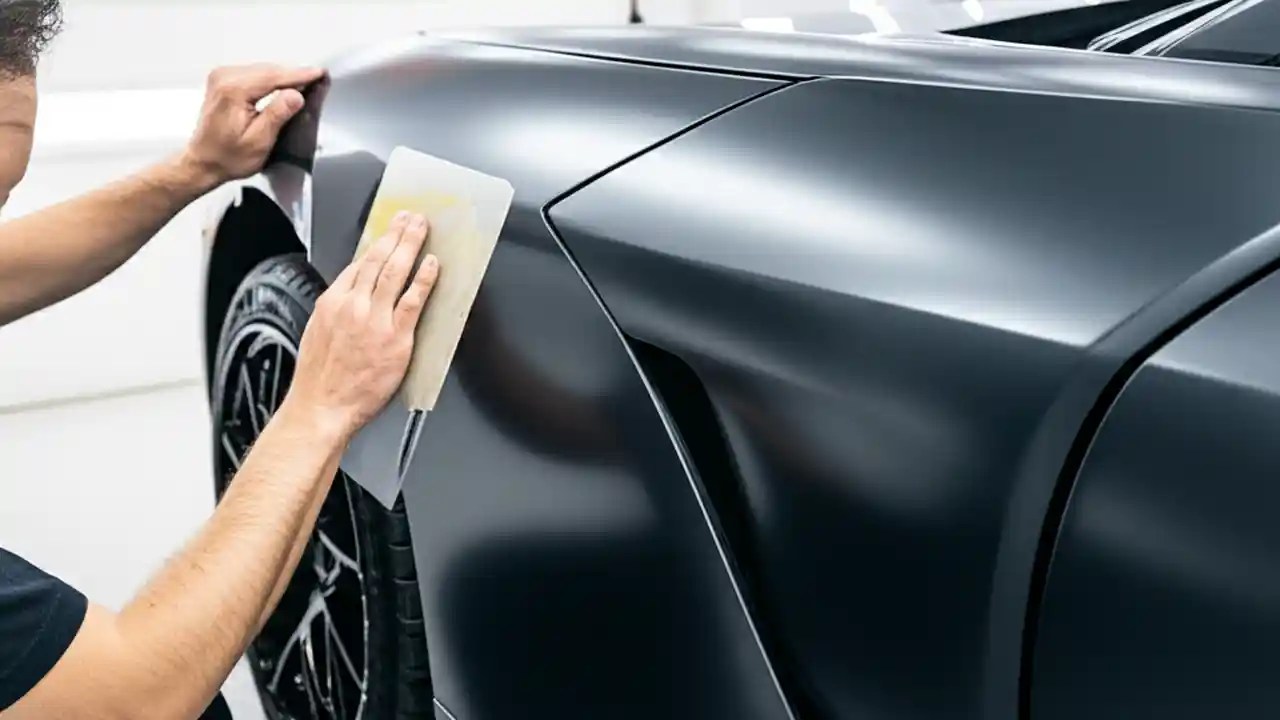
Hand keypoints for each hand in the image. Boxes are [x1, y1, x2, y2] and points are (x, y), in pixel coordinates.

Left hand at [178, 64, 325, 189]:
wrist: (203, 161)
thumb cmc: (228, 157)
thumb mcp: (259, 141)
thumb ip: (277, 115)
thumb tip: (296, 95)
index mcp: (233, 91)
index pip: (273, 76)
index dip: (299, 75)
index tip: (319, 73)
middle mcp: (224, 78)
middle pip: (268, 70)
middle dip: (293, 75)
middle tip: (317, 77)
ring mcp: (221, 77)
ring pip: (262, 70)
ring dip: (282, 77)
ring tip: (304, 82)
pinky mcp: (223, 81)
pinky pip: (253, 74)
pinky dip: (270, 79)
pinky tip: (282, 86)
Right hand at [284, 211, 439, 439]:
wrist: (321, 407)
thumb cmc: (320, 380)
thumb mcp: (318, 334)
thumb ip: (336, 312)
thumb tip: (349, 298)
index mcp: (332, 303)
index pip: (357, 265)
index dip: (376, 244)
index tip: (387, 233)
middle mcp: (353, 305)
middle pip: (376, 259)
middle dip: (395, 234)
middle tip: (409, 218)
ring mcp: (374, 319)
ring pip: (394, 272)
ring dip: (410, 245)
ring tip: (422, 229)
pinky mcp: (395, 337)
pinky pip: (412, 300)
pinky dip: (423, 279)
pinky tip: (432, 265)